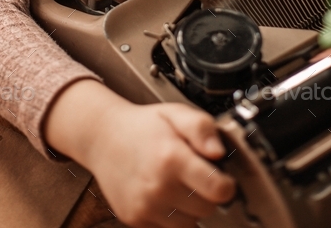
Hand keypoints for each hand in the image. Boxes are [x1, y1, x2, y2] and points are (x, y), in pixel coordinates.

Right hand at [43, 80, 235, 227]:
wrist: (103, 138)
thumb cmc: (143, 126)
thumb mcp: (175, 113)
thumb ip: (202, 127)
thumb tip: (219, 151)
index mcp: (171, 158)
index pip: (218, 190)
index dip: (227, 184)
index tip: (223, 177)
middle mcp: (158, 187)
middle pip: (207, 209)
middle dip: (208, 194)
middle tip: (197, 175)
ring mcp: (145, 206)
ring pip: (190, 223)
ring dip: (190, 207)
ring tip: (178, 183)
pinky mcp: (135, 219)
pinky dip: (172, 214)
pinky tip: (164, 193)